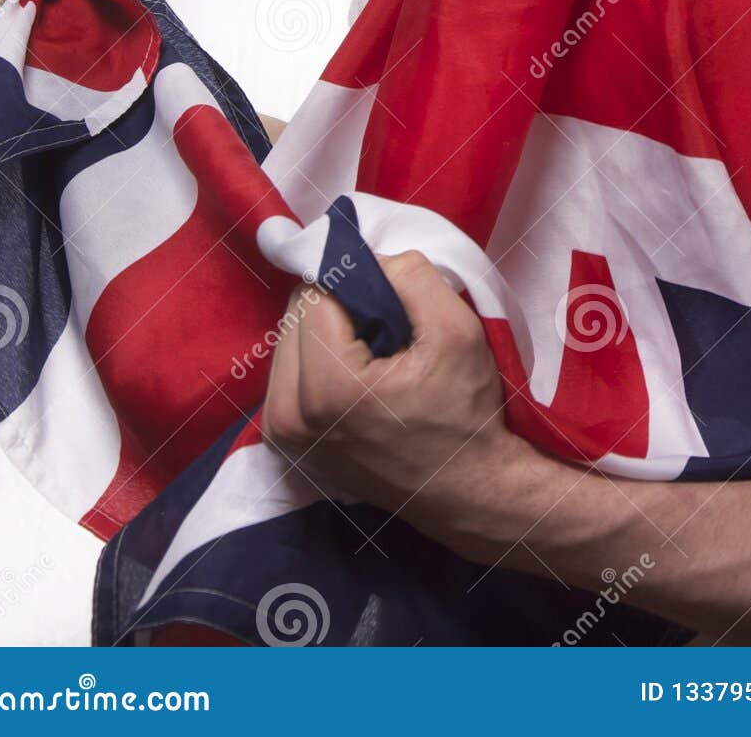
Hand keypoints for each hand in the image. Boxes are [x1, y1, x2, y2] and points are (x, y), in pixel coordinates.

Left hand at [261, 249, 533, 555]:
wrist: (468, 493)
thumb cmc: (466, 414)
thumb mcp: (457, 329)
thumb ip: (410, 274)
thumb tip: (368, 256)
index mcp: (326, 388)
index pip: (316, 293)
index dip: (355, 280)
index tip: (393, 297)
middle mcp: (289, 414)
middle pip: (295, 314)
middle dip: (337, 304)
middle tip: (387, 324)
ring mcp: (282, 434)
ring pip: (289, 339)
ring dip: (326, 330)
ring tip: (377, 351)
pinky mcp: (286, 443)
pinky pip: (290, 370)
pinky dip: (319, 358)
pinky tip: (360, 373)